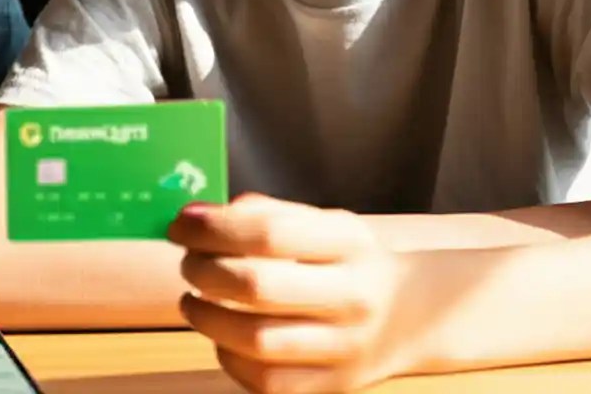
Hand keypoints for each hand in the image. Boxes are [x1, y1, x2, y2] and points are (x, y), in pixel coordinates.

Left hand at [168, 194, 420, 392]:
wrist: (410, 316)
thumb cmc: (346, 262)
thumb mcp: (322, 223)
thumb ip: (263, 213)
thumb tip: (194, 215)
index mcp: (350, 245)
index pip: (270, 233)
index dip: (214, 229)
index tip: (180, 225)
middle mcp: (353, 297)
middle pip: (257, 287)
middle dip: (203, 272)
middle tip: (187, 264)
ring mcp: (345, 348)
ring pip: (256, 340)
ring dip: (206, 318)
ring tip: (193, 301)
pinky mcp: (332, 386)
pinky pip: (265, 381)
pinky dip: (228, 357)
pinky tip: (222, 336)